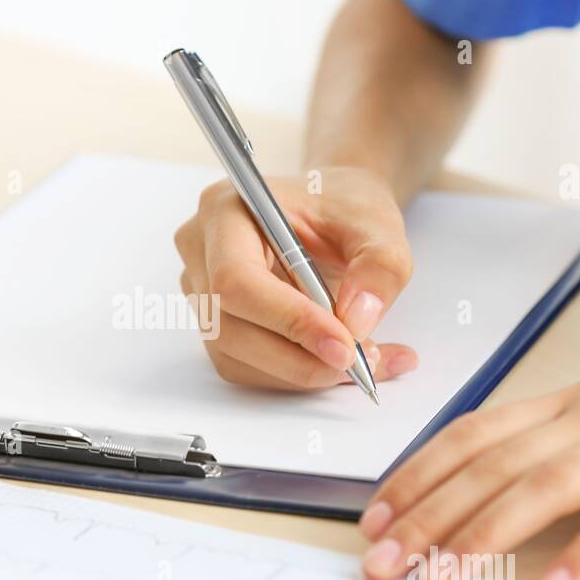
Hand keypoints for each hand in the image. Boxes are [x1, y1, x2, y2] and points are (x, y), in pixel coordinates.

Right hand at [174, 166, 416, 390]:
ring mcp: (201, 289)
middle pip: (229, 326)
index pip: (236, 278)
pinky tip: (336, 361)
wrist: (332, 210)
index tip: (344, 345)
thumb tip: (357, 322)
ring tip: (363, 362)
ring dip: (300, 371)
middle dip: (298, 357)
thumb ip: (379, 266)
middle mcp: (200, 249)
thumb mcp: (378, 223)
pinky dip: (294, 374)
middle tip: (360, 363)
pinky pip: (244, 366)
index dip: (288, 319)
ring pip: (235, 356)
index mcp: (226, 209)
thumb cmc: (343, 205)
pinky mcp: (216, 322)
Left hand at [358, 372, 579, 579]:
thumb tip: (476, 501)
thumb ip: (552, 456)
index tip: (375, 516)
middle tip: (387, 559)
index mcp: (572, 400)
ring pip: (550, 482)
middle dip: (430, 514)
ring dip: (486, 532)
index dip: (419, 474)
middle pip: (496, 462)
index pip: (474, 434)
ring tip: (445, 576)